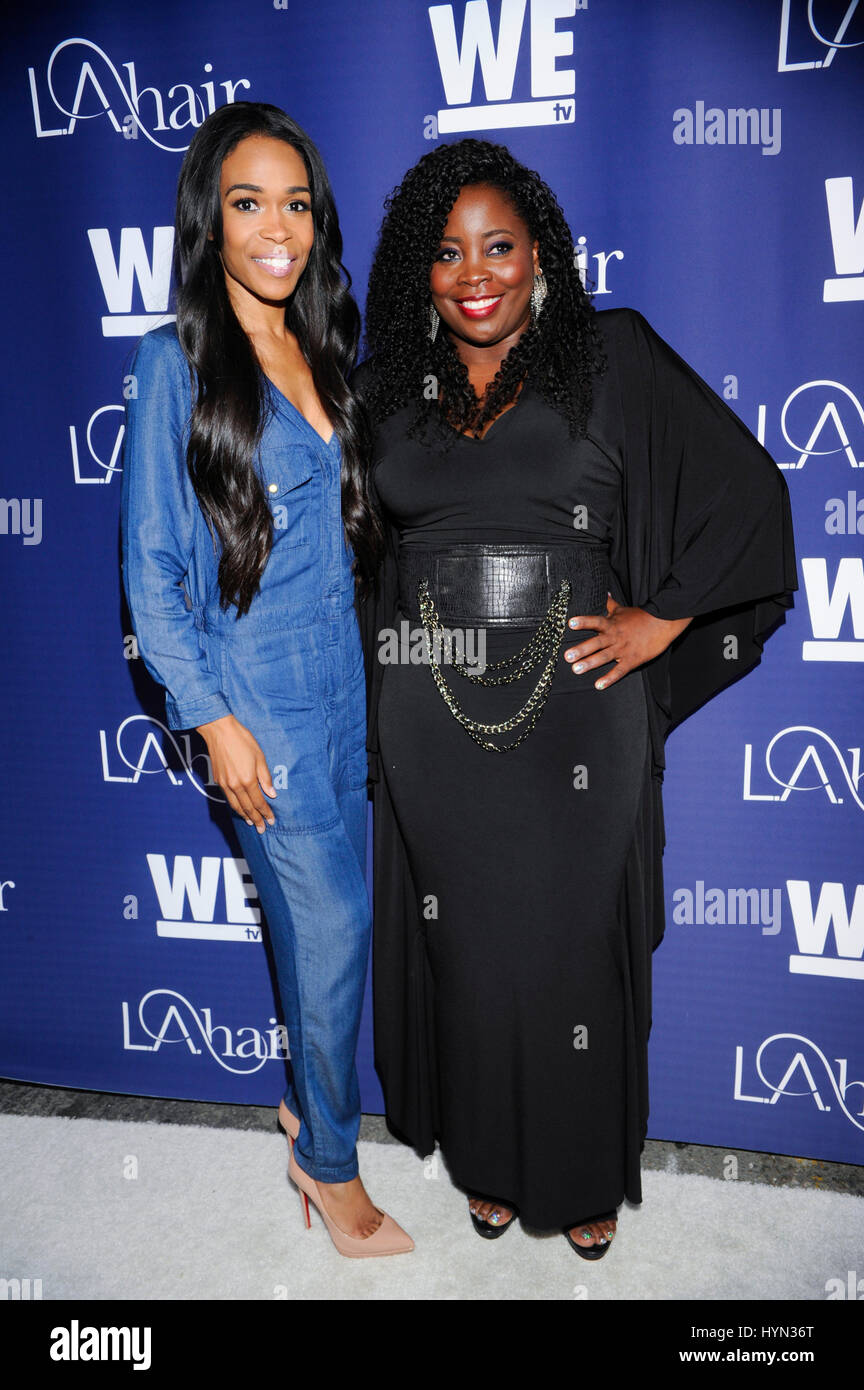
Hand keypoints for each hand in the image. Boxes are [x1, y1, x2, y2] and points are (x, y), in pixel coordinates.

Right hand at [195, 714, 276, 831]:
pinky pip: (228, 798)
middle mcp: (235, 785)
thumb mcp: (260, 757)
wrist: (219, 731)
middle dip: (255, 819)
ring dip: (244, 815)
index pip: (259, 802)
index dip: (265, 813)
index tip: (271, 821)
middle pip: (247, 808)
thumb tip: (272, 794)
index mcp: (247, 780)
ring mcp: (224, 784)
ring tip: (251, 822)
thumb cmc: (242, 741)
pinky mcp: (218, 780)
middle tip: (261, 829)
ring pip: (235, 806)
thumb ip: (265, 778)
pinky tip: (239, 808)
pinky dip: (234, 806)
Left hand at [563, 595, 691, 689]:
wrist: (664, 623)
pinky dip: (609, 678)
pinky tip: (599, 685)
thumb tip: (603, 592)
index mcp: (612, 624)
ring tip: (576, 669)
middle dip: (582, 649)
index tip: (571, 623)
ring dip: (590, 663)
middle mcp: (615, 637)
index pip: (595, 622)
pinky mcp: (632, 660)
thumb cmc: (641, 617)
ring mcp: (623, 649)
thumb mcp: (623, 609)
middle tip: (567, 656)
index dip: (584, 622)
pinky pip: (619, 671)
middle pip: (597, 643)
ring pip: (604, 657)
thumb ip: (610, 604)